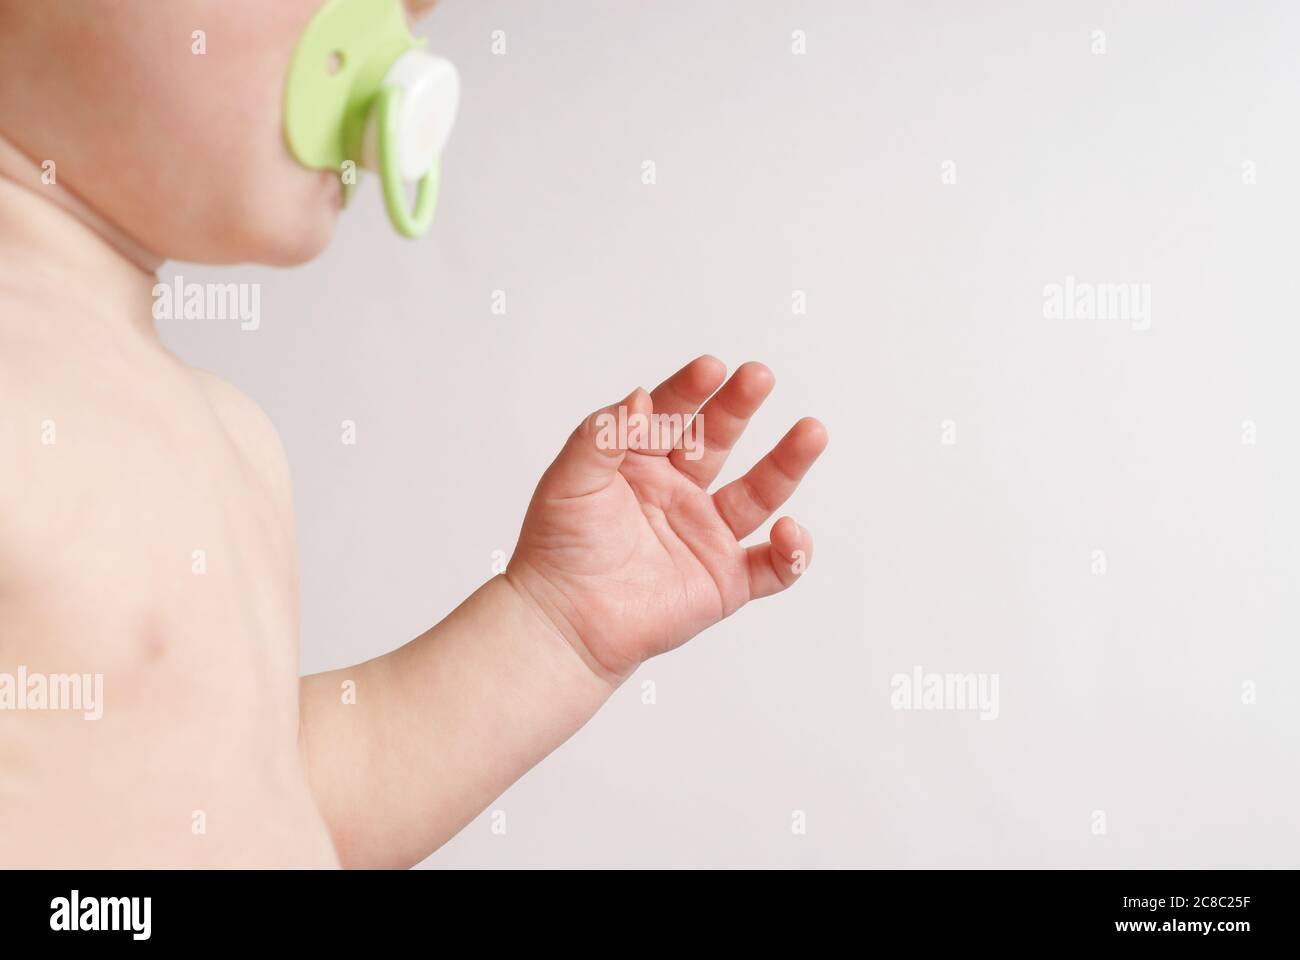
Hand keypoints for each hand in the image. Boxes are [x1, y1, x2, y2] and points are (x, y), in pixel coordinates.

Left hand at [505, 356, 827, 685]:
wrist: (562, 624)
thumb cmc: (557, 550)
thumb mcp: (567, 482)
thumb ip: (599, 437)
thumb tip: (639, 397)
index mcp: (642, 462)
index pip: (673, 415)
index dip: (691, 390)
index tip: (711, 369)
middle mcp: (680, 492)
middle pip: (719, 440)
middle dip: (740, 407)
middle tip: (758, 377)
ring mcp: (706, 535)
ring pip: (758, 493)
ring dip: (786, 463)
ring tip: (811, 432)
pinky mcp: (725, 581)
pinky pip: (771, 567)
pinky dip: (790, 553)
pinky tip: (790, 532)